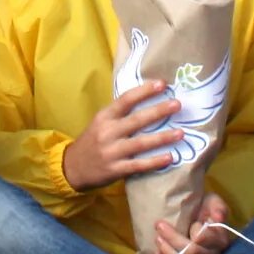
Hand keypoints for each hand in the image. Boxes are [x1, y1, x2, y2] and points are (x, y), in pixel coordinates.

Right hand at [61, 81, 185, 191]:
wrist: (72, 168)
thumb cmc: (92, 141)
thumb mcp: (100, 122)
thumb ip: (119, 114)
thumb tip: (148, 100)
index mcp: (104, 117)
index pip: (126, 100)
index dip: (144, 91)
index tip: (162, 84)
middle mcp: (108, 132)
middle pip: (136, 120)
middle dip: (158, 111)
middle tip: (177, 104)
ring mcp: (112, 151)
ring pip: (140, 143)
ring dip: (162, 138)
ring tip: (181, 133)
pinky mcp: (116, 169)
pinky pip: (138, 165)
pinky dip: (154, 161)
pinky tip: (170, 157)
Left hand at [150, 192, 234, 253]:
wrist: (193, 217)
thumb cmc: (203, 209)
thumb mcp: (213, 202)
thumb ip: (218, 208)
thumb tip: (217, 217)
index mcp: (219, 240)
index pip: (209, 242)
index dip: (198, 232)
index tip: (192, 221)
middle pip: (193, 253)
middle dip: (174, 239)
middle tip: (159, 225)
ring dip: (168, 253)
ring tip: (157, 238)